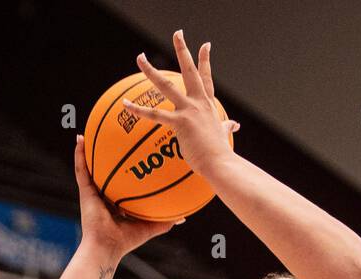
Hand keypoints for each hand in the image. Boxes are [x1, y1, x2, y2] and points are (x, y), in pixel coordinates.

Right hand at [73, 135, 175, 261]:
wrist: (106, 247)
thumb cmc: (127, 240)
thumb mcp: (150, 227)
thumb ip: (165, 220)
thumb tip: (183, 216)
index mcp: (118, 201)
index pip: (123, 179)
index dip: (128, 166)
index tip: (135, 150)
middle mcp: (105, 194)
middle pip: (108, 168)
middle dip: (109, 152)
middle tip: (114, 133)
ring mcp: (93, 191)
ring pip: (91, 164)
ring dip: (90, 147)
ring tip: (91, 128)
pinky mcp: (84, 191)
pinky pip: (81, 169)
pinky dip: (79, 154)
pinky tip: (79, 139)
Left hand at [120, 32, 239, 180]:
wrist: (220, 163)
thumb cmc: (220, 152)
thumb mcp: (223, 134)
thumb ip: (226, 127)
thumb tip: (235, 125)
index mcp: (208, 105)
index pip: (206, 78)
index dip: (205, 60)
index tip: (205, 45)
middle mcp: (198, 103)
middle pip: (189, 70)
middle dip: (183, 50)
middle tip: (177, 33)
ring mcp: (189, 111)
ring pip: (166, 85)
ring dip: (150, 71)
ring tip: (140, 57)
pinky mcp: (180, 123)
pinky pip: (154, 115)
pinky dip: (138, 110)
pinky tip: (125, 105)